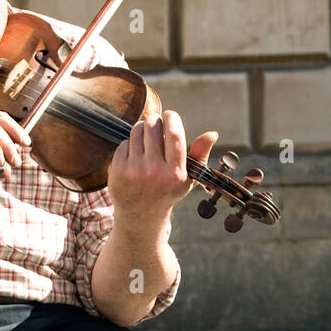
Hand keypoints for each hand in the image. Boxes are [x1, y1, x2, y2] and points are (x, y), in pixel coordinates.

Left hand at [107, 109, 217, 224]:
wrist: (140, 215)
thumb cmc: (168, 191)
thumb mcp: (188, 178)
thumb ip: (200, 155)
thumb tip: (212, 134)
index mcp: (175, 173)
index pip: (174, 133)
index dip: (171, 118)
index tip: (169, 115)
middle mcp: (154, 172)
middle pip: (153, 127)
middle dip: (154, 119)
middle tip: (155, 122)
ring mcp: (134, 171)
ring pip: (136, 132)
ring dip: (141, 128)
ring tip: (145, 137)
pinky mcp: (118, 171)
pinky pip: (124, 143)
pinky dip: (129, 144)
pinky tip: (134, 155)